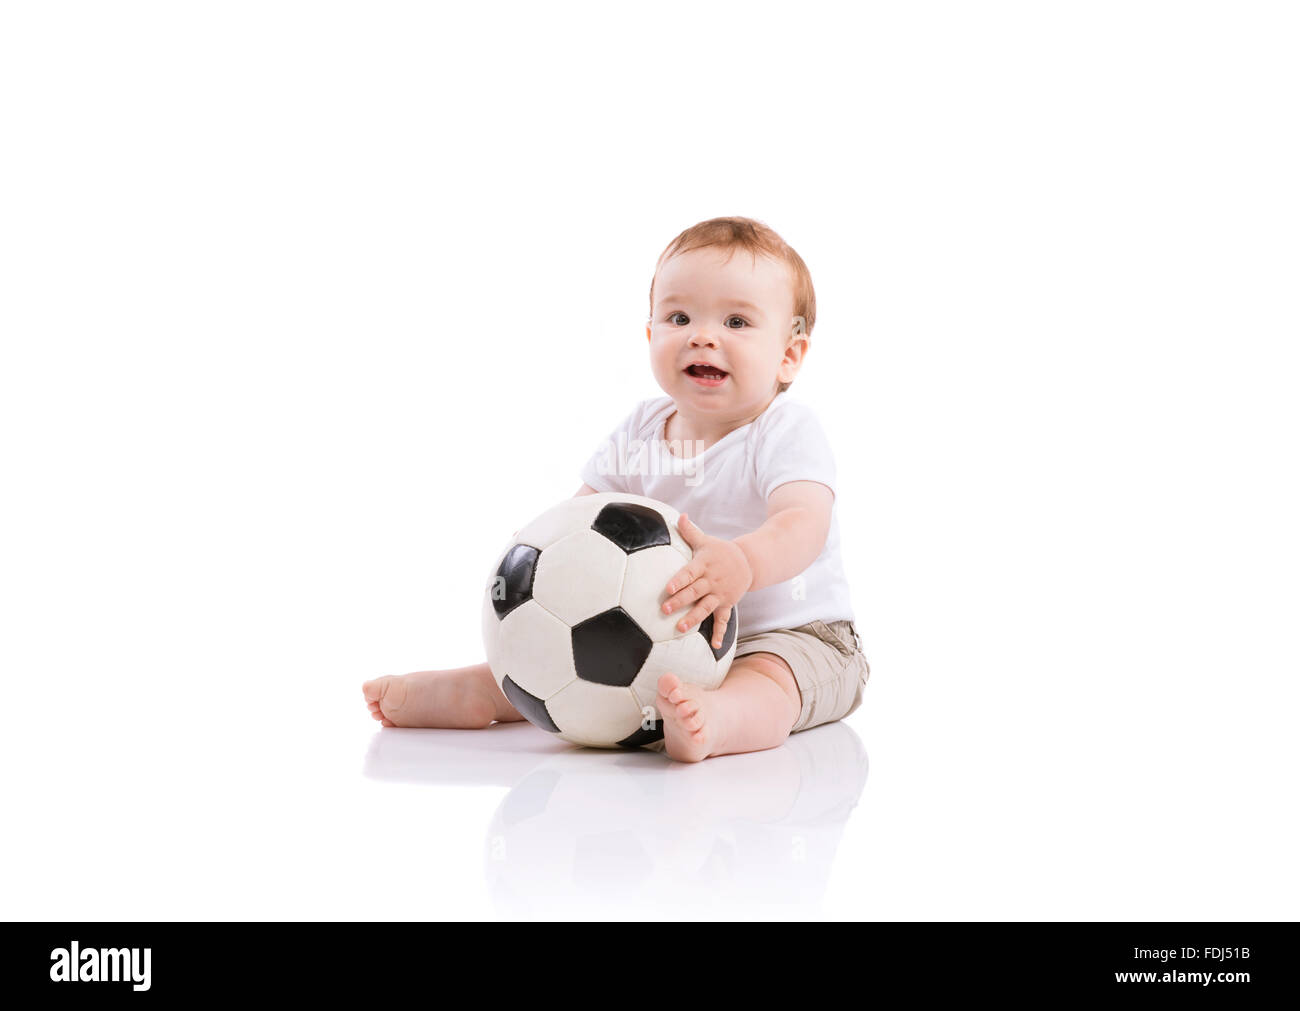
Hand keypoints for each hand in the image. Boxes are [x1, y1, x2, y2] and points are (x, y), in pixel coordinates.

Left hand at [661, 513, 752, 647]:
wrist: (748, 562)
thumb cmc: (720, 551)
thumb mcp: (706, 540)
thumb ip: (690, 531)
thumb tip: (679, 516)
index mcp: (704, 565)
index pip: (689, 572)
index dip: (679, 580)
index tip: (668, 588)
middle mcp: (712, 580)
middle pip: (694, 592)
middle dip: (680, 601)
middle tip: (665, 610)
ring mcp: (720, 594)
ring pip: (706, 607)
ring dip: (694, 618)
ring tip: (680, 628)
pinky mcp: (727, 604)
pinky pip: (724, 620)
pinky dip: (721, 633)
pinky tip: (716, 646)